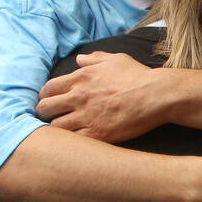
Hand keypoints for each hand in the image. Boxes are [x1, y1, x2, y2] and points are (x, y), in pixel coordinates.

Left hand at [37, 51, 164, 142]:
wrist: (157, 95)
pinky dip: (73, 142)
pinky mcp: (98, 133)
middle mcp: (78, 97)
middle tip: (54, 118)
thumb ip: (94, 59)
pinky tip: (79, 141)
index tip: (51, 102)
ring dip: (58, 130)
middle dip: (46, 114)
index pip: (47, 89)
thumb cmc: (139, 76)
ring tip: (66, 131)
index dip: (45, 97)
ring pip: (55, 127)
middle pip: (44, 109)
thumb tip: (79, 59)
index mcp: (80, 78)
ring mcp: (87, 116)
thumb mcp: (116, 60)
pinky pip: (74, 141)